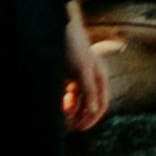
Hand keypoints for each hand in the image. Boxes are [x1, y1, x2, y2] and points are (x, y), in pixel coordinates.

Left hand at [61, 16, 112, 135]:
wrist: (57, 26)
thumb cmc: (73, 46)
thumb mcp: (83, 70)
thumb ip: (91, 91)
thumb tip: (95, 111)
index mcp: (99, 77)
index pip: (101, 105)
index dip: (92, 119)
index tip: (79, 129)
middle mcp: (90, 78)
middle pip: (87, 105)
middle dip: (77, 116)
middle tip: (64, 125)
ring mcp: (77, 77)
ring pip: (75, 101)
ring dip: (68, 110)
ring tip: (57, 115)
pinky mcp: (66, 75)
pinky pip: (66, 94)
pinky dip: (61, 101)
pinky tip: (54, 103)